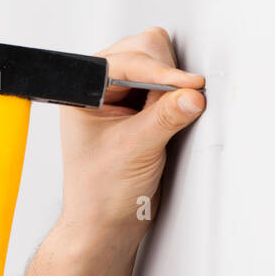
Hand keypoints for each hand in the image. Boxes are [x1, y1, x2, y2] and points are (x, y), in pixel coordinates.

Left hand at [59, 26, 204, 241]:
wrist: (106, 224)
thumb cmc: (100, 194)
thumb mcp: (136, 151)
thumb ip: (165, 118)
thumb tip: (191, 95)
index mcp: (83, 92)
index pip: (126, 60)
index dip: (158, 70)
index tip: (186, 84)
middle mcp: (101, 90)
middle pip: (144, 51)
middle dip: (166, 75)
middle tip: (175, 105)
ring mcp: (122, 98)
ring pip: (159, 66)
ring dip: (173, 86)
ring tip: (168, 119)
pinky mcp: (142, 110)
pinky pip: (168, 89)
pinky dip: (178, 97)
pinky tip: (176, 117)